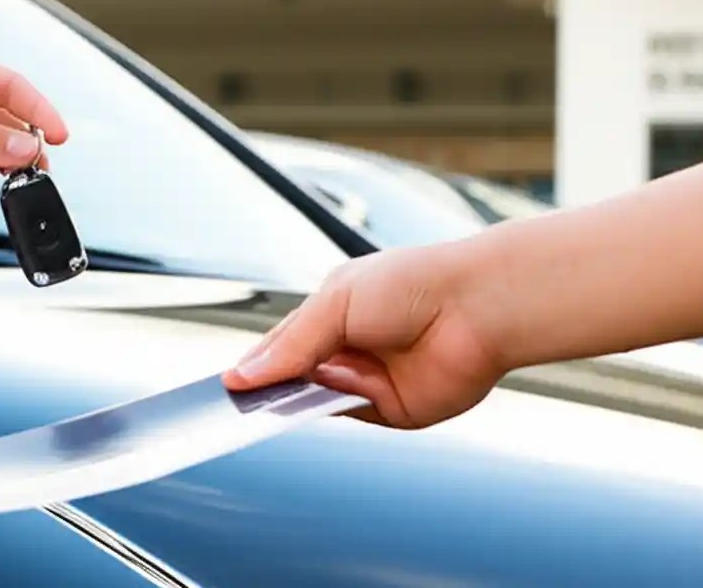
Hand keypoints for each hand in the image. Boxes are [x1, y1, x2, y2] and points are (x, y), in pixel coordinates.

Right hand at [221, 244, 508, 428]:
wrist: (477, 308)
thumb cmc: (412, 284)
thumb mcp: (335, 302)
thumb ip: (291, 343)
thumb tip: (243, 375)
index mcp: (331, 313)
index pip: (279, 346)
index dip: (253, 365)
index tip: (225, 384)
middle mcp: (347, 349)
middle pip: (291, 378)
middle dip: (267, 387)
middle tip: (239, 399)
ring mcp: (366, 381)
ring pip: (313, 400)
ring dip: (295, 399)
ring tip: (274, 395)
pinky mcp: (390, 410)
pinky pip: (346, 416)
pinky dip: (328, 410)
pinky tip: (317, 396)